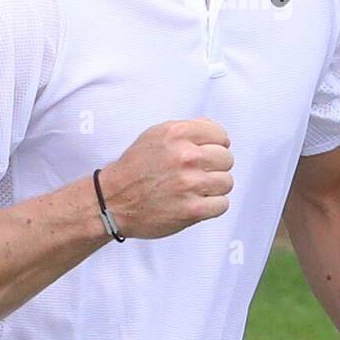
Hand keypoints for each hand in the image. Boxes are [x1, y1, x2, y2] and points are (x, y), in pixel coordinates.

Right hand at [98, 119, 233, 238]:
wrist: (112, 201)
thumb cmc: (134, 169)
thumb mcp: (155, 136)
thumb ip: (186, 130)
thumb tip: (215, 133)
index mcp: (176, 134)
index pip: (220, 134)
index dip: (216, 144)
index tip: (208, 152)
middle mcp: (184, 156)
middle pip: (226, 158)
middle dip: (215, 166)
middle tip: (199, 172)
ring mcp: (189, 184)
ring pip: (227, 182)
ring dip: (214, 187)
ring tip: (196, 188)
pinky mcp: (191, 210)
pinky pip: (222, 204)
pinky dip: (212, 205)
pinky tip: (197, 202)